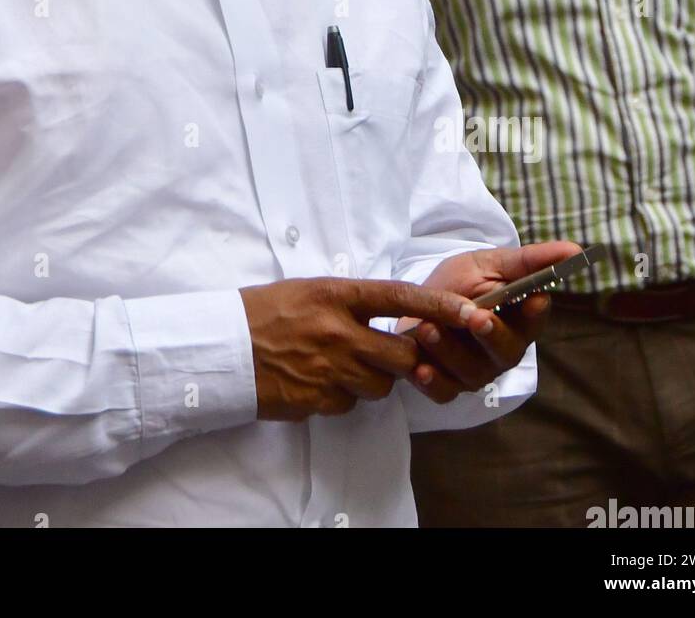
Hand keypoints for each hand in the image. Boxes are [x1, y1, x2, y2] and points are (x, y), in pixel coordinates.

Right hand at [238, 276, 495, 420]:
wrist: (222, 346)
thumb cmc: (264, 311)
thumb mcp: (308, 290)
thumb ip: (349, 302)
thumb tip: (386, 314)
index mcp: (336, 295)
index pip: (402, 298)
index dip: (441, 306)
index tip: (472, 311)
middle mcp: (338, 331)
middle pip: (403, 355)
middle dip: (409, 360)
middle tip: (398, 354)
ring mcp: (328, 368)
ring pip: (380, 385)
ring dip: (372, 380)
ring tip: (343, 365)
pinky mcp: (316, 399)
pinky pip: (349, 404)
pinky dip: (342, 396)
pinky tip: (319, 381)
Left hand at [394, 241, 582, 404]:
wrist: (415, 302)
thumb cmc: (460, 282)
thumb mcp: (489, 264)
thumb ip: (529, 261)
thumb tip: (574, 249)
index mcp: (517, 321)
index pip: (534, 321)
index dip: (535, 313)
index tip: (533, 299)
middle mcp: (500, 351)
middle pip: (506, 351)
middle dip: (492, 335)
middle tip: (477, 317)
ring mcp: (475, 371)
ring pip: (471, 370)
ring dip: (450, 349)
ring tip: (429, 327)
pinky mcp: (447, 384)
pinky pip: (443, 391)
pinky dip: (432, 382)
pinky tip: (419, 369)